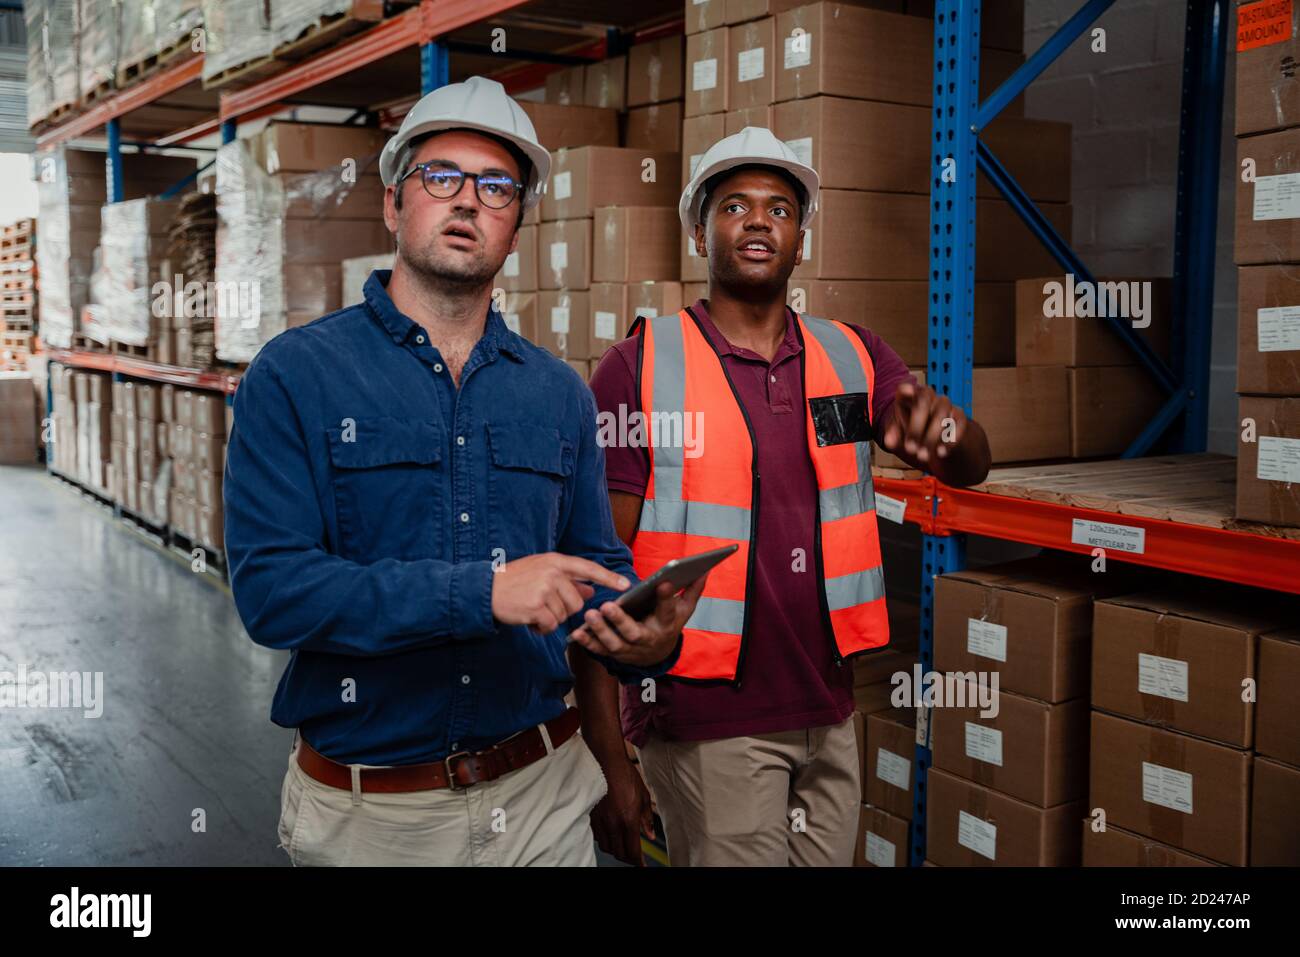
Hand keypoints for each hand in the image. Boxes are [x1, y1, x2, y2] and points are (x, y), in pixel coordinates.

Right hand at [491, 553, 629, 633]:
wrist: (484, 590)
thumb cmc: (514, 582)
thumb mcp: (541, 573)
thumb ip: (567, 580)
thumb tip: (591, 590)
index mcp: (554, 561)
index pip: (588, 568)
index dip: (609, 577)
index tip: (626, 585)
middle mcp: (552, 572)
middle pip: (577, 601)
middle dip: (563, 609)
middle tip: (543, 605)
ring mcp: (544, 588)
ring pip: (564, 615)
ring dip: (550, 619)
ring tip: (533, 610)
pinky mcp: (536, 606)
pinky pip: (551, 625)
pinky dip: (542, 628)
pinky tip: (530, 620)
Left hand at [568, 574, 707, 667]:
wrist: (658, 655)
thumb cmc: (668, 624)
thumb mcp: (684, 610)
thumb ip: (692, 590)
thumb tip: (704, 569)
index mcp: (666, 625)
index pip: (669, 611)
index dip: (666, 598)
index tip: (662, 582)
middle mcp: (648, 640)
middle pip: (635, 633)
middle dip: (621, 621)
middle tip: (607, 605)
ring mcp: (631, 650)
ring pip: (615, 644)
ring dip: (601, 631)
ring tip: (590, 614)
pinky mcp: (616, 655)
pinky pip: (600, 650)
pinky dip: (588, 643)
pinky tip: (577, 632)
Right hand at [590, 759, 654, 865]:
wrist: (606, 763)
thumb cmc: (627, 776)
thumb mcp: (644, 797)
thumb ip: (647, 819)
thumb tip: (650, 835)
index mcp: (629, 820)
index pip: (633, 851)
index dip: (638, 862)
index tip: (642, 865)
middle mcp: (613, 824)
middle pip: (619, 853)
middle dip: (628, 858)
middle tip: (634, 857)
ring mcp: (601, 821)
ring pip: (607, 847)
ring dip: (616, 851)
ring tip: (622, 847)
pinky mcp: (591, 816)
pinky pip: (598, 837)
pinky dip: (605, 840)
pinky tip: (611, 835)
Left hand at [880, 381, 967, 465]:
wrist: (934, 435)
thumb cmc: (912, 427)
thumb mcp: (900, 432)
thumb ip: (893, 435)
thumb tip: (888, 442)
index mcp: (909, 397)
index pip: (905, 388)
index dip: (906, 389)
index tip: (907, 392)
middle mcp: (928, 397)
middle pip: (923, 402)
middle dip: (916, 428)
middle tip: (910, 449)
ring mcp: (944, 405)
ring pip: (941, 413)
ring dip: (932, 437)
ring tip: (923, 456)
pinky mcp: (959, 416)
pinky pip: (958, 424)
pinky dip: (950, 440)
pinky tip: (941, 453)